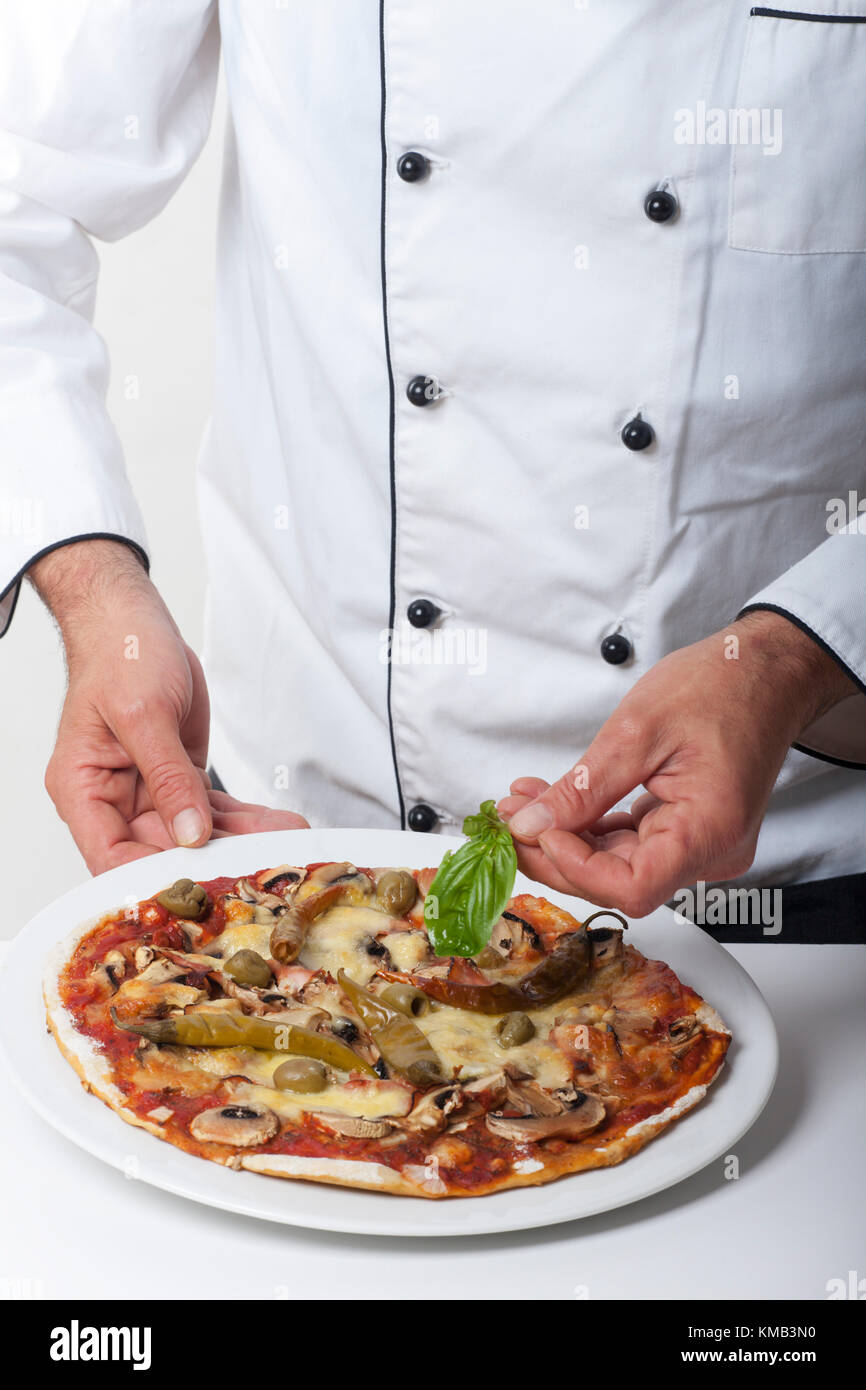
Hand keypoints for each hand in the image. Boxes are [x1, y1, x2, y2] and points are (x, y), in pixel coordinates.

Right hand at [31, 540, 307, 872]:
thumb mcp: (143, 715)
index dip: (150, 879)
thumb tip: (189, 834)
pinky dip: (245, 820)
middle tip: (259, 871)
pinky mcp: (178, 780)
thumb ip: (167, 777)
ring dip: (238, 843)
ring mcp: (147, 792)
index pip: (110, 857)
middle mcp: (112, 800)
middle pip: (159, 852)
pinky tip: (278, 827)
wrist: (136, 620)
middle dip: (210, 863)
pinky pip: (212, 811)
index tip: (197, 890)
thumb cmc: (120, 654)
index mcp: (83, 789)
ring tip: (284, 848)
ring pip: (194, 835)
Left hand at [498, 612, 856, 916]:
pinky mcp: (688, 829)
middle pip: (618, 880)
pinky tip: (553, 802)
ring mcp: (700, 844)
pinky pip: (631, 841)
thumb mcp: (637, 730)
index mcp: (709, 831)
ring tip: (522, 804)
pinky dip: (590, 825)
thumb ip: (582, 787)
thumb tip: (531, 826)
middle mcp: (711, 851)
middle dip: (555, 852)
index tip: (537, 832)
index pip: (632, 888)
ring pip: (618, 863)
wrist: (764, 669)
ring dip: (566, 837)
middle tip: (509, 819)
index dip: (576, 868)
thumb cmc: (721, 686)